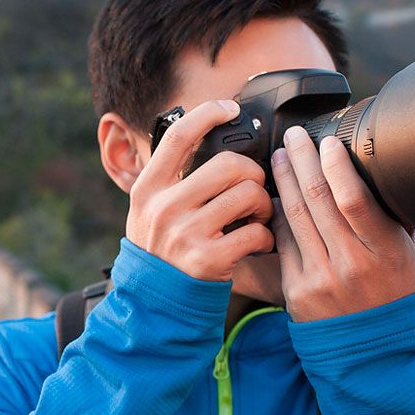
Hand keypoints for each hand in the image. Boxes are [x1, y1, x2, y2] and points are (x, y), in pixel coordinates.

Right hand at [126, 100, 274, 281]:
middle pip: (229, 164)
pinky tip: (257, 244)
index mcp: (148, 189)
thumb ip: (170, 181)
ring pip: (248, 195)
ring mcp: (185, 233)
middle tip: (253, 191)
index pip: (178, 136)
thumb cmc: (161, 254)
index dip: (208, 113)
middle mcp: (164, 207)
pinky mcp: (208, 259)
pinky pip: (256, 232)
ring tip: (257, 218)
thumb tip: (204, 139)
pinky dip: (266, 237)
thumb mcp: (148, 212)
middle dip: (253, 174)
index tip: (230, 109)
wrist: (155, 305)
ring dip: (264, 206)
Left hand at [269, 127, 414, 321]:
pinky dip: (277, 215)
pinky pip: (283, 243)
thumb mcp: (413, 256)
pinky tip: (274, 196)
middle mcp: (352, 264)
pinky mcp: (297, 291)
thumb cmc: (396, 294)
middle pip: (318, 200)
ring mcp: (321, 278)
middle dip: (302, 161)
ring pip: (295, 217)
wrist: (375, 352)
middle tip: (293, 136)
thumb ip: (405, 218)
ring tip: (280, 157)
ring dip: (284, 181)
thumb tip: (398, 174)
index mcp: (386, 252)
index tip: (327, 142)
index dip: (336, 167)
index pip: (354, 200)